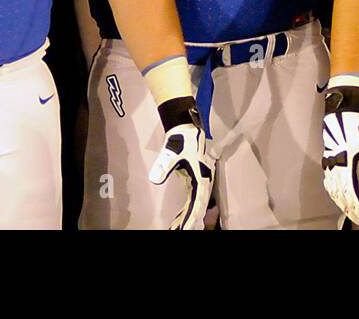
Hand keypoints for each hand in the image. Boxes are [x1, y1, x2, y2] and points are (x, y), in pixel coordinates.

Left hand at [147, 96, 212, 229]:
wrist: (186, 127)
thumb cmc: (181, 139)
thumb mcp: (171, 152)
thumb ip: (164, 166)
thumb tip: (155, 180)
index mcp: (201, 177)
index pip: (197, 202)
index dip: (192, 217)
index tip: (186, 228)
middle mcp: (203, 181)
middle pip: (198, 207)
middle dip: (189, 221)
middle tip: (180, 231)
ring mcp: (200, 181)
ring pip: (195, 205)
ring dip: (187, 217)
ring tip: (177, 229)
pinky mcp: (194, 180)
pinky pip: (192, 200)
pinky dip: (186, 210)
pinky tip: (178, 218)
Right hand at [321, 81, 358, 226]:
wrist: (341, 109)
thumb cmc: (357, 125)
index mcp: (345, 164)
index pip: (351, 193)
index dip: (357, 207)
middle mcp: (335, 166)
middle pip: (340, 195)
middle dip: (349, 209)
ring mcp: (329, 161)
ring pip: (332, 188)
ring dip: (340, 202)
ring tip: (347, 211)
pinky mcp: (328, 156)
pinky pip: (328, 179)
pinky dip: (332, 190)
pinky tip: (335, 192)